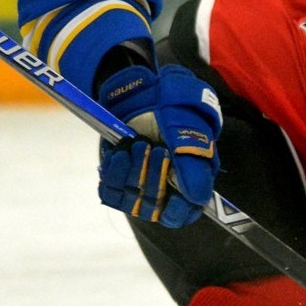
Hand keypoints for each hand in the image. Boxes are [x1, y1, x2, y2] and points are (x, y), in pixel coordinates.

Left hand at [96, 64, 221, 226]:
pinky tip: (119, 151)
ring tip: (136, 143)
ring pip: (129, 200)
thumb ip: (193, 167)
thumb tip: (197, 198)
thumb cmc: (175, 111)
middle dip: (152, 178)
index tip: (170, 191)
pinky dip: (112, 172)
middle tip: (154, 147)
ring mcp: (137, 183)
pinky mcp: (117, 176)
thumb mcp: (189, 135)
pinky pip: (109, 191)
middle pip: (152, 208)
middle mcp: (162, 188)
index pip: (182, 214)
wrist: (145, 92)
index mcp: (188, 183)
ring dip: (131, 172)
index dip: (176, 209)